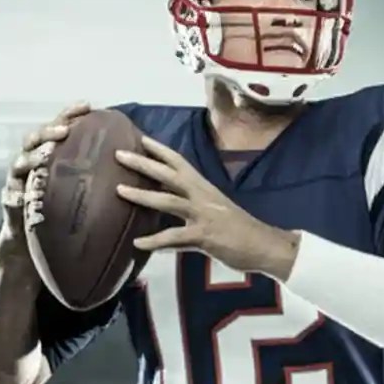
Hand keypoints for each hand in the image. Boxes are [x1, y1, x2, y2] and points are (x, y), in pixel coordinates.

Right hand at [0, 101, 92, 246]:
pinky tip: (22, 195)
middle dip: (48, 132)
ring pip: (20, 162)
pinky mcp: (9, 201)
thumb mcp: (80, 183)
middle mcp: (30, 160)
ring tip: (45, 155)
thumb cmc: (63, 205)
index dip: (69, 114)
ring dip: (32, 157)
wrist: (33, 235)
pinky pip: (11, 196)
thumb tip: (132, 156)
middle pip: (35, 138)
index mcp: (48, 151)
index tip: (86, 106)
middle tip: (63, 131)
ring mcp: (17, 179)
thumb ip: (98, 168)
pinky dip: (16, 195)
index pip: (58, 126)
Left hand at [114, 136, 299, 277]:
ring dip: (142, 195)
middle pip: (169, 174)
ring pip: (168, 201)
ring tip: (118, 191)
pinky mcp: (205, 236)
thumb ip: (194, 202)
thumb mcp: (215, 208)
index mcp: (204, 187)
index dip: (160, 150)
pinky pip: (175, 238)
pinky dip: (155, 241)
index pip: (180, 162)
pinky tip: (137, 243)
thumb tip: (172, 200)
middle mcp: (202, 196)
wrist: (265, 245)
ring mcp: (203, 215)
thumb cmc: (239, 228)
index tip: (140, 138)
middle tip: (118, 154)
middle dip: (143, 163)